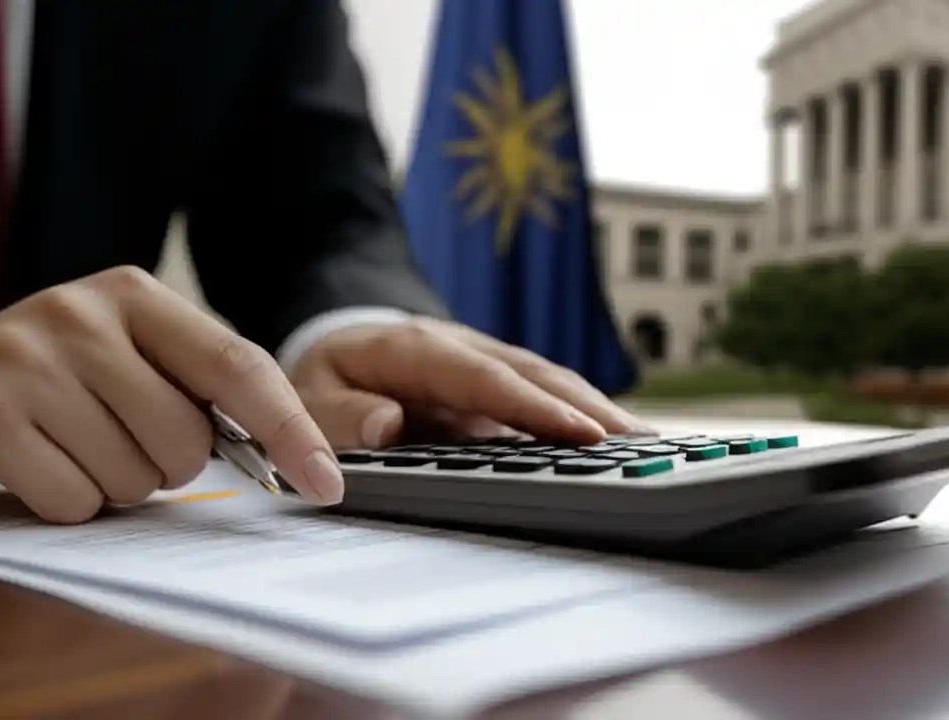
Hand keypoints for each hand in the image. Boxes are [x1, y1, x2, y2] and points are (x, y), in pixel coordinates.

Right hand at [0, 266, 341, 522]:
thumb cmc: (42, 380)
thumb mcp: (117, 354)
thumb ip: (191, 384)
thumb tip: (283, 451)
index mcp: (133, 294)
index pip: (237, 364)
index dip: (289, 429)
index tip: (326, 483)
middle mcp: (83, 314)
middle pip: (186, 440)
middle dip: (162, 465)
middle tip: (108, 439)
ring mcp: (31, 361)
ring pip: (133, 477)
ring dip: (109, 484)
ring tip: (64, 445)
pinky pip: (74, 500)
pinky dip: (62, 502)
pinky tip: (29, 466)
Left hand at [287, 316, 649, 448]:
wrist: (332, 346)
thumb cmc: (322, 378)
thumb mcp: (308, 396)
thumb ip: (340, 414)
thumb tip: (388, 425)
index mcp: (414, 349)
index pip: (482, 377)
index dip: (532, 406)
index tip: (578, 432)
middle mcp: (458, 348)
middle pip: (530, 374)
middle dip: (584, 406)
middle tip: (634, 442)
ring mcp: (480, 363)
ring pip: (544, 381)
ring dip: (591, 408)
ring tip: (640, 443)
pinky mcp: (491, 385)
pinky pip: (537, 398)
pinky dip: (576, 415)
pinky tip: (610, 440)